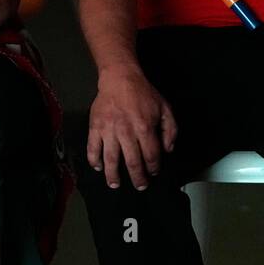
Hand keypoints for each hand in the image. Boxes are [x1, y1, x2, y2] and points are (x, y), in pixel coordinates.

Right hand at [86, 64, 175, 190]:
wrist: (120, 78)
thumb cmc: (144, 94)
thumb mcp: (165, 108)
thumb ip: (171, 130)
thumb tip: (168, 150)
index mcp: (145, 128)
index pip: (151, 155)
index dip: (153, 168)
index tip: (153, 173)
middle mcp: (127, 132)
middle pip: (132, 162)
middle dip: (137, 178)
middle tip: (140, 186)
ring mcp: (109, 130)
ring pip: (111, 159)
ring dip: (113, 176)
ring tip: (116, 185)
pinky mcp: (95, 127)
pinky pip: (93, 148)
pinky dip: (94, 161)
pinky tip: (98, 168)